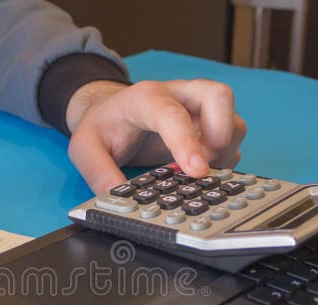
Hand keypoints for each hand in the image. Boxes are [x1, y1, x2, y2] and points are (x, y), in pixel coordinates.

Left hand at [66, 79, 246, 192]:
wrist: (110, 113)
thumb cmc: (102, 126)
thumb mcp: (85, 148)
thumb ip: (98, 172)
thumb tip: (119, 195)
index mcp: (145, 97)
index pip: (172, 113)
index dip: (187, 141)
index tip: (196, 171)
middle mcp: (179, 95)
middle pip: (219, 97)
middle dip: (219, 137)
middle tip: (199, 168)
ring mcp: (198, 108)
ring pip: (233, 120)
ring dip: (225, 152)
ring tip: (197, 174)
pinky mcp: (209, 124)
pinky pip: (232, 140)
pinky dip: (225, 159)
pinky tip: (201, 172)